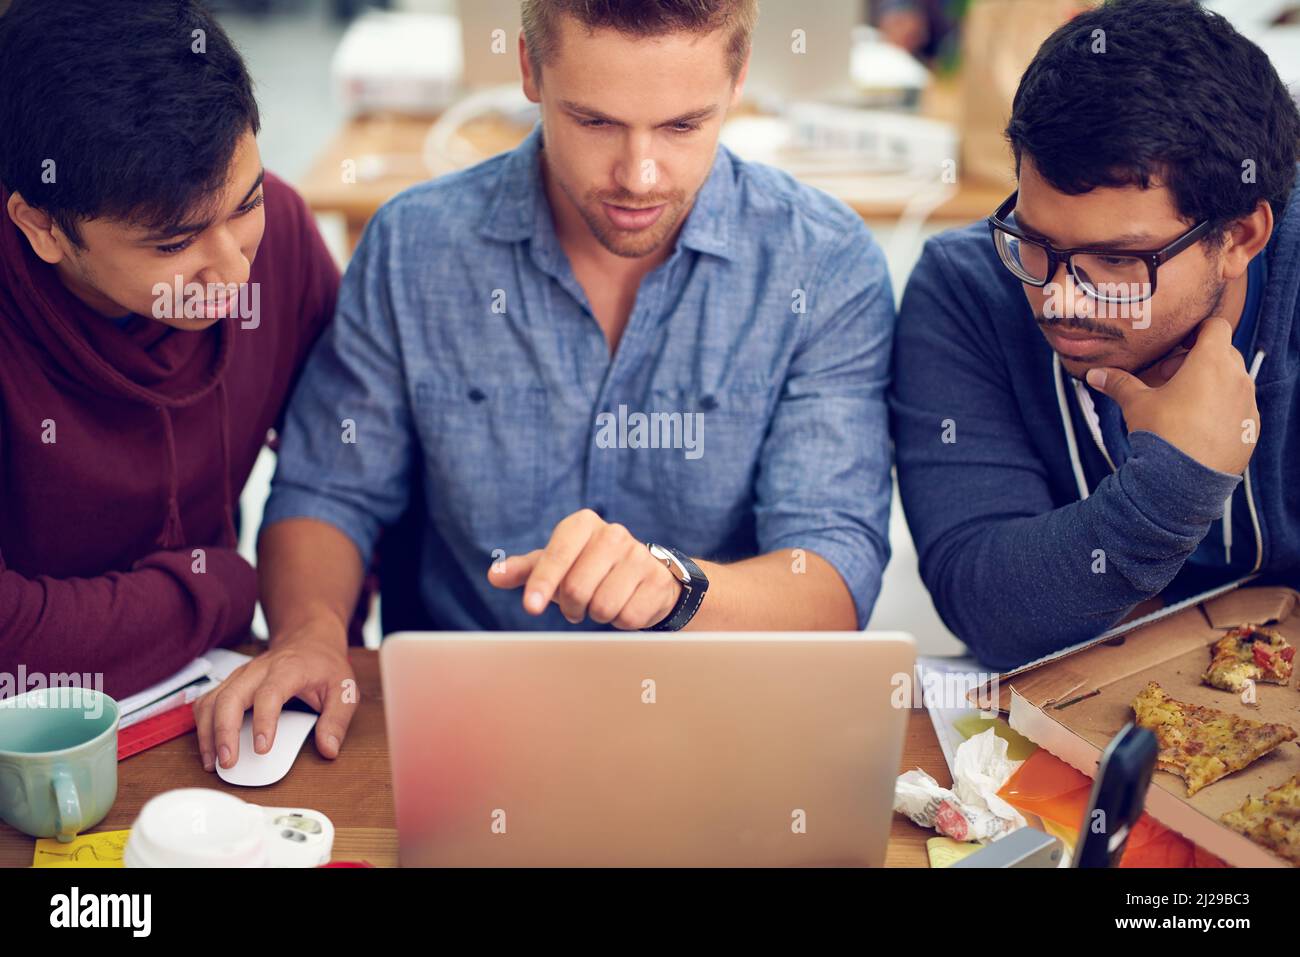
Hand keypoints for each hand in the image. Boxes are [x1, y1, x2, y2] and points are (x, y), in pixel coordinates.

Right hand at [193, 614, 357, 771]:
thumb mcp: (345, 689)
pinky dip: (202, 725)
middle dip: (224, 732)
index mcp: (288, 669)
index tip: (262, 749)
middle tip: (227, 762)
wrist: (309, 640)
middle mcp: (258, 670)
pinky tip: (208, 747)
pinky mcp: (230, 682)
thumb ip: (337, 720)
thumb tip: (328, 749)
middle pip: (231, 697)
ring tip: (212, 762)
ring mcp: (240, 675)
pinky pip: (207, 701)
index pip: (270, 694)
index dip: (264, 722)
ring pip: (212, 700)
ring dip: (207, 732)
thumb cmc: (325, 666)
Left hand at [487, 509, 681, 628]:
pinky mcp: (658, 581)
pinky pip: (628, 617)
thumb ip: (526, 570)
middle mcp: (613, 534)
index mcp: (582, 524)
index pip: (556, 556)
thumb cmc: (590, 569)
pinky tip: (624, 606)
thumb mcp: (557, 565)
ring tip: (601, 603)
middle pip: (576, 589)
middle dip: (571, 608)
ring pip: (602, 606)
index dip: (542, 584)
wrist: (646, 576)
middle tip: (575, 607)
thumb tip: (495, 575)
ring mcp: (639, 557)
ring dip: (596, 615)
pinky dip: (620, 621)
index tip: (531, 606)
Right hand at [1085, 317, 1258, 474]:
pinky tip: (1199, 428)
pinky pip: (1240, 407)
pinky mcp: (1251, 428)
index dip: (1196, 332)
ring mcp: (1248, 404)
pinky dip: (1223, 409)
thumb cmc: (1162, 434)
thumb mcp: (1136, 404)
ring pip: (1233, 381)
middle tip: (1170, 380)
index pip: (1216, 326)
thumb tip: (1093, 374)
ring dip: (1212, 384)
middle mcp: (1237, 378)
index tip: (1178, 347)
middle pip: (1224, 353)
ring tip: (1184, 405)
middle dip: (1198, 360)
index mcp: (1211, 362)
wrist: (1184, 481)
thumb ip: (1118, 383)